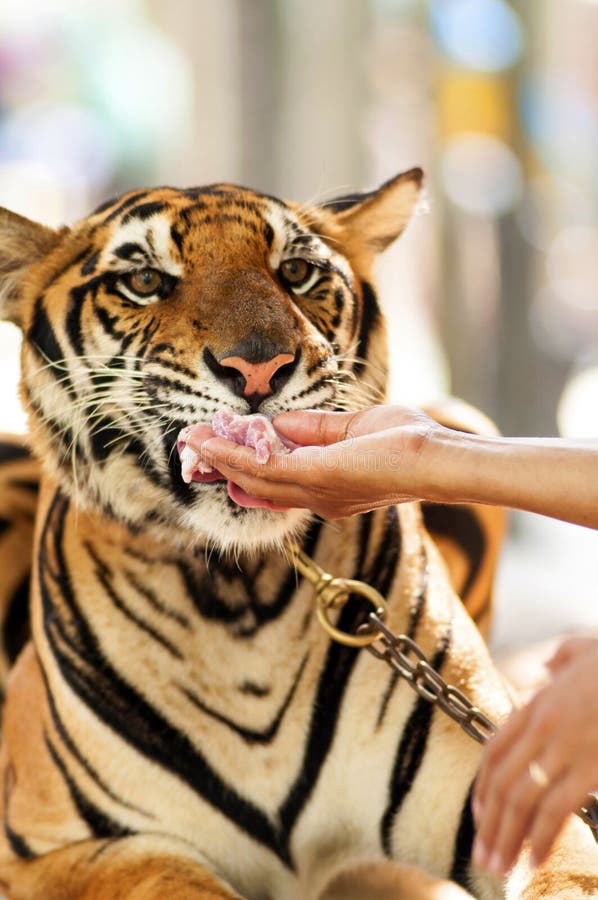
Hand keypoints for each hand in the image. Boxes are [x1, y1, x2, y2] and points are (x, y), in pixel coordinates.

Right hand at [187, 406, 442, 517]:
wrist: (434, 456)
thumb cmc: (407, 443)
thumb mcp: (353, 429)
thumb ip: (315, 429)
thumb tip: (279, 422)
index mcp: (324, 489)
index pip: (272, 483)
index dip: (240, 468)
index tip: (216, 451)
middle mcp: (314, 498)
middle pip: (254, 484)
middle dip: (221, 464)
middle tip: (192, 445)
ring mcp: (313, 491)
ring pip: (252, 477)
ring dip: (220, 457)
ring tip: (193, 440)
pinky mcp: (315, 477)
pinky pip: (264, 468)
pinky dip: (235, 455)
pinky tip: (215, 441)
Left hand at [472, 636, 597, 874]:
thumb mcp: (583, 650)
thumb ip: (560, 660)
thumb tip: (548, 666)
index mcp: (537, 703)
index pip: (494, 750)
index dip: (482, 786)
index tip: (479, 815)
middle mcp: (542, 726)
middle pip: (501, 781)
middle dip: (489, 825)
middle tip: (482, 857)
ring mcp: (564, 747)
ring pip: (520, 800)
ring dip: (506, 839)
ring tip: (501, 868)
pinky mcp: (590, 767)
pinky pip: (555, 809)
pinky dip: (541, 838)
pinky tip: (535, 859)